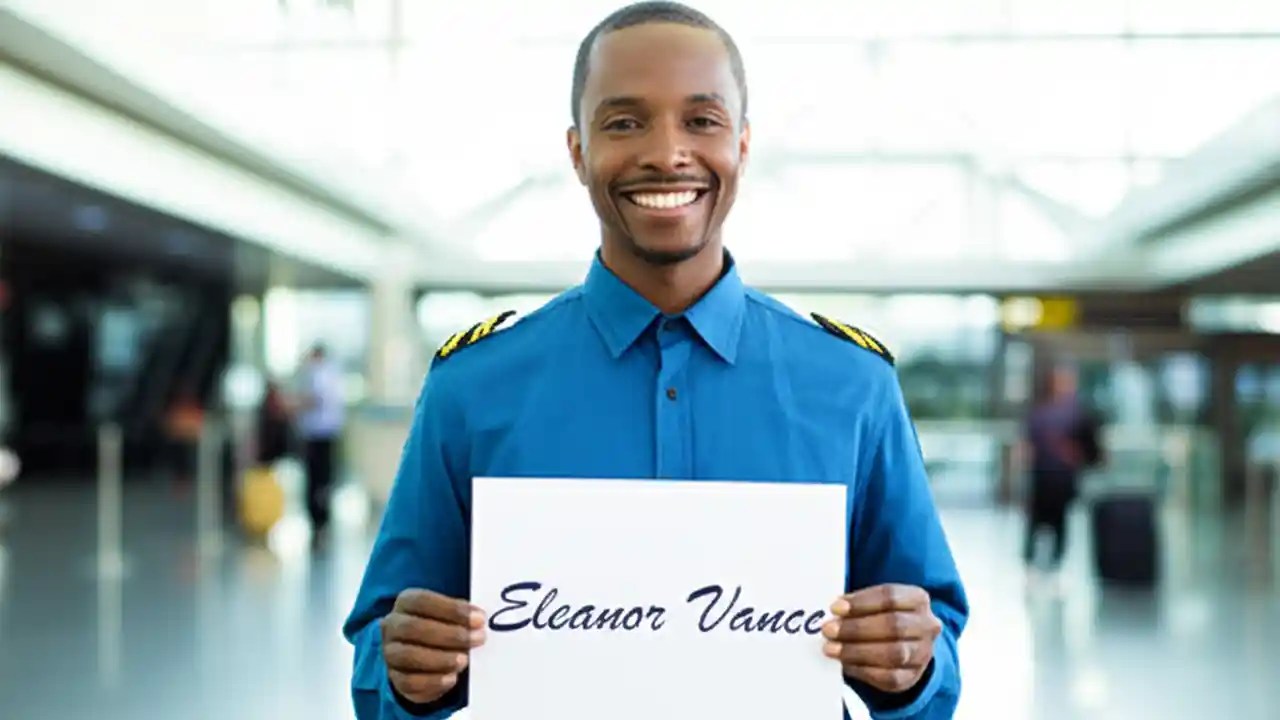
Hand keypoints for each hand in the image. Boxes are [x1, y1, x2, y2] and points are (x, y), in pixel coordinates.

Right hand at [382, 589, 486, 704]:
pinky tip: (452, 678)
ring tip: (464, 660)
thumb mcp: (448, 614)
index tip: (479, 619)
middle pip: (413, 628)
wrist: (418, 654)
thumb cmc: (440, 626)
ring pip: (408, 655)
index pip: (422, 601)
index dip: (451, 609)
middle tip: (478, 639)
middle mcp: (392, 625)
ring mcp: (389, 653)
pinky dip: (432, 682)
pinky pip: (409, 682)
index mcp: (405, 602)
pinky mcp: (394, 678)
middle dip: (449, 635)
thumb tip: (479, 620)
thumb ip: (461, 615)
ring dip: (440, 659)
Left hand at [821, 584, 941, 693]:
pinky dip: (863, 670)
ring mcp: (923, 653)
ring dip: (857, 651)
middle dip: (856, 628)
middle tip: (829, 630)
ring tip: (831, 648)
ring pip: (893, 653)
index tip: (835, 607)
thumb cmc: (883, 617)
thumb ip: (858, 606)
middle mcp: (926, 625)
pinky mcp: (912, 676)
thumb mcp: (877, 603)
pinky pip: (889, 677)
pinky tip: (845, 664)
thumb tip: (834, 613)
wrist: (906, 644)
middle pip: (893, 625)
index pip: (890, 596)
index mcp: (918, 599)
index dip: (861, 602)